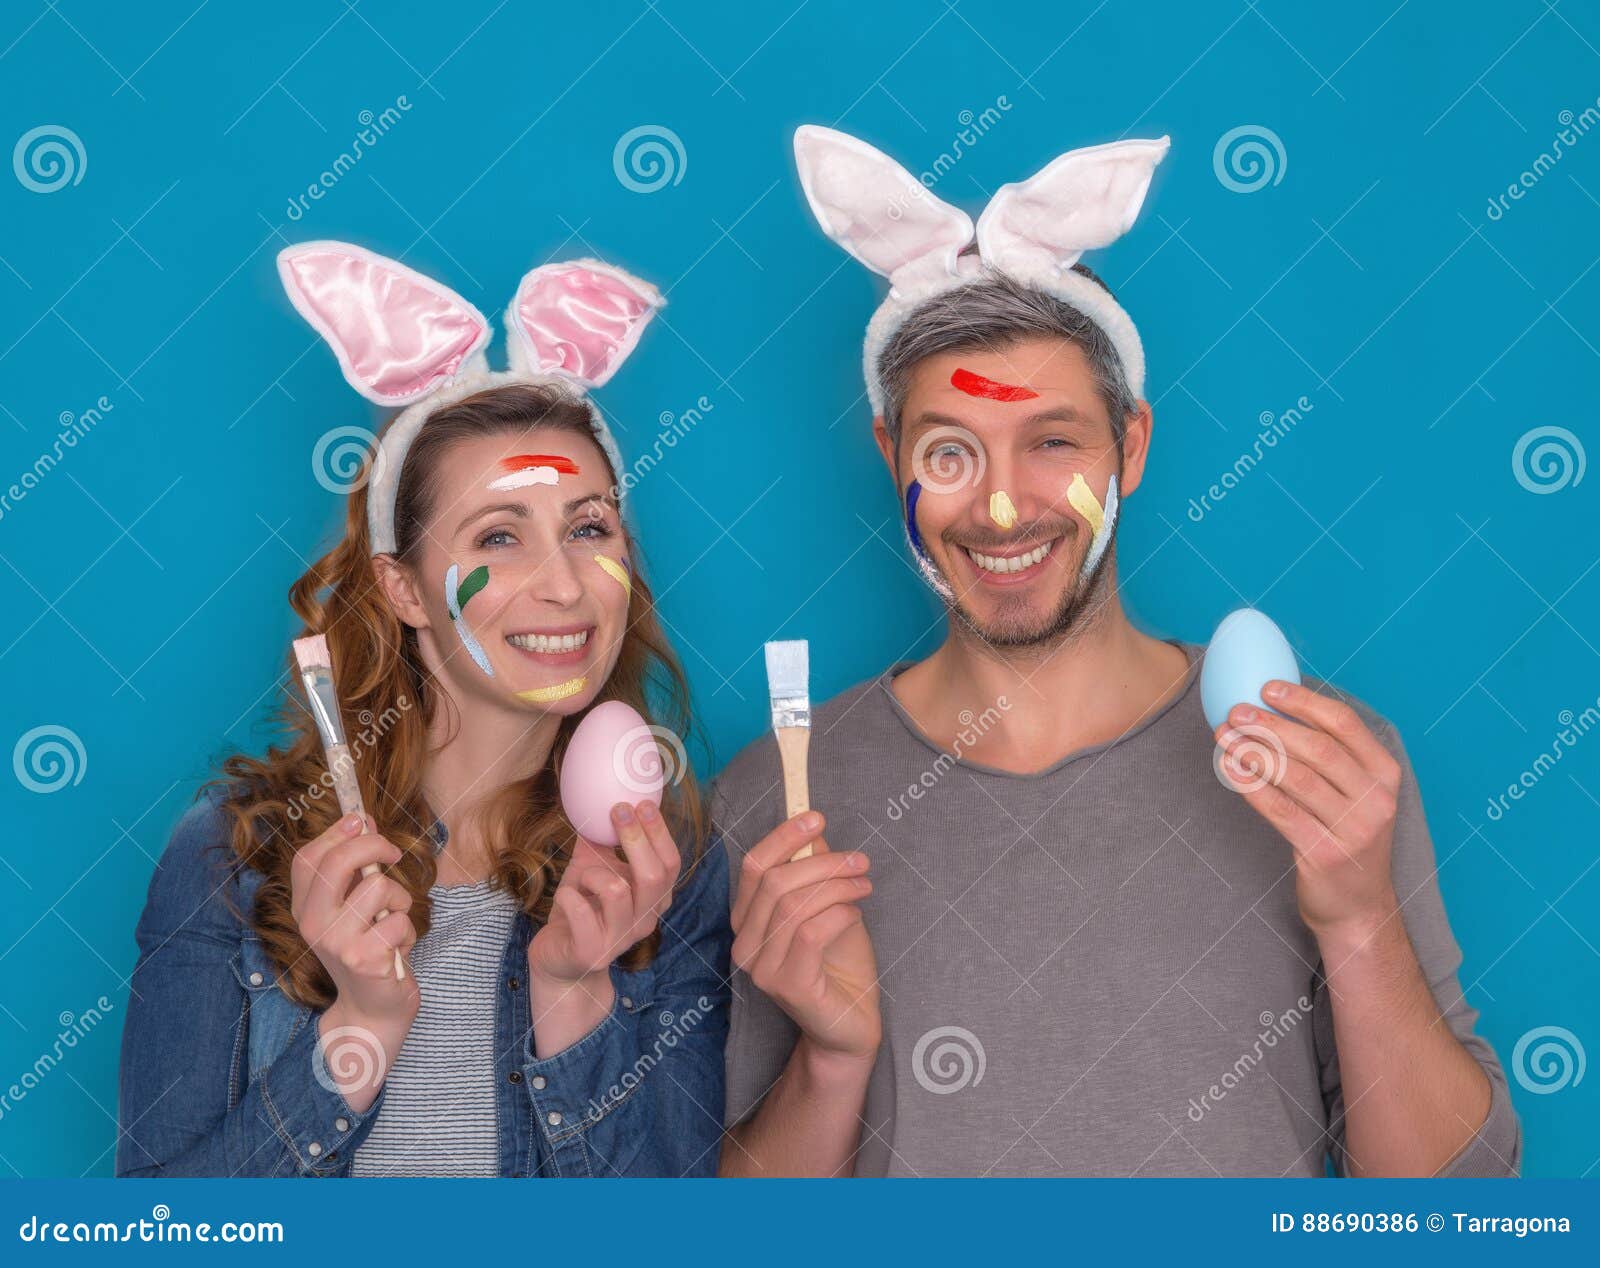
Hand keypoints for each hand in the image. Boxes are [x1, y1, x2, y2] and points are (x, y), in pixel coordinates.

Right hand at [291, 813, 419, 1021]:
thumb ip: (351, 871)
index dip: (337, 832)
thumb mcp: (349, 910)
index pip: (307, 857)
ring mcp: (336, 943)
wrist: (370, 1010)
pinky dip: (408, 931)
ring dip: (400, 900)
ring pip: (379, 888)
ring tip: (393, 923)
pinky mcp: (364, 960)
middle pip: (337, 862)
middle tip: (393, 854)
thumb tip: (362, 819)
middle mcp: (312, 924)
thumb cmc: (366, 951)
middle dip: (373, 845)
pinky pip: (399, 921)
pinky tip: (397, 950)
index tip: (362, 821)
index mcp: (304, 909)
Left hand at [526, 799, 679, 1055]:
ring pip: (617, 890)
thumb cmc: (580, 909)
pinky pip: (581, 911)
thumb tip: (599, 795)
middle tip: (618, 811)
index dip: (658, 832)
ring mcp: (620, 938)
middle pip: (655, 876)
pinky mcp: (592, 951)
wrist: (559, 960)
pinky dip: (570, 895)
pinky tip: (566, 897)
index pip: (672, 863)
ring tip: (581, 876)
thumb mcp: (593, 869)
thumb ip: (600, 840)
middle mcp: (645, 920)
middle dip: (637, 838)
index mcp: (653, 899)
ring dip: (594, 872)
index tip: (641, 802)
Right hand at [731, 812, 880, 1063]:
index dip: (783, 836)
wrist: (849, 1026)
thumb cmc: (838, 965)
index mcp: (748, 920)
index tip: (816, 817)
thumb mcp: (828, 906)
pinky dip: (839, 914)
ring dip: (838, 886)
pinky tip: (855, 914)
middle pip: (775, 881)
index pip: (753, 866)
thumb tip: (813, 834)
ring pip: (794, 904)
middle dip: (823, 862)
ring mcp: (762, 969)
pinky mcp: (787, 986)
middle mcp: (746, 944)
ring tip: (865, 885)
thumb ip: (815, 874)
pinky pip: (810, 932)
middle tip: (860, 860)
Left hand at [1216, 679, 1402, 940]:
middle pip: (1318, 748)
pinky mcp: (1325, 854)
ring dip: (1255, 752)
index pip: (1344, 724)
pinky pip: (1281, 811)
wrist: (1359, 907)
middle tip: (1236, 711)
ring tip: (1224, 736)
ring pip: (1297, 778)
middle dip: (1272, 725)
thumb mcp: (1354, 793)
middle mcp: (1375, 799)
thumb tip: (1275, 707)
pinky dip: (1252, 787)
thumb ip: (1329, 755)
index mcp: (1385, 774)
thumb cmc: (1347, 837)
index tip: (1267, 687)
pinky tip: (1229, 769)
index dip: (1304, 702)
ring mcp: (1353, 829)